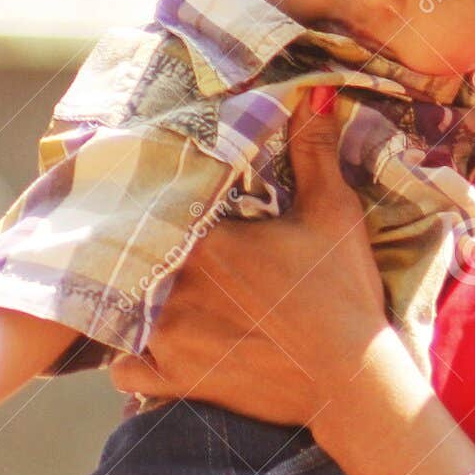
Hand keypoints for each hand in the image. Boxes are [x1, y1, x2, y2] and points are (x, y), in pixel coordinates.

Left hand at [109, 88, 388, 428]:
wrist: (351, 379)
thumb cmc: (343, 291)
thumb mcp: (334, 213)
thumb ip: (314, 152)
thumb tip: (317, 96)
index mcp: (206, 237)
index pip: (163, 205)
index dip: (167, 203)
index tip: (175, 202)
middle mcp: (173, 283)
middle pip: (140, 254)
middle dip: (151, 250)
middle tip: (168, 247)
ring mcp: (167, 335)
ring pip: (124, 306)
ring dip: (137, 299)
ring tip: (161, 292)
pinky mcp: (172, 378)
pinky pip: (123, 366)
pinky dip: (134, 357)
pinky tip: (157, 343)